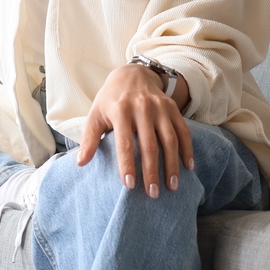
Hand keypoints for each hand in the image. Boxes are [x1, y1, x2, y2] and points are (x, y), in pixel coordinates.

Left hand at [77, 64, 193, 197]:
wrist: (132, 75)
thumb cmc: (110, 100)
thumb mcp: (95, 115)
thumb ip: (89, 139)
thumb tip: (81, 163)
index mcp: (120, 110)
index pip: (125, 142)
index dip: (127, 164)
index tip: (129, 185)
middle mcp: (142, 108)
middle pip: (149, 145)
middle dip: (152, 171)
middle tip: (153, 194)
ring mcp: (160, 107)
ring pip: (170, 139)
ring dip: (172, 164)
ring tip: (172, 186)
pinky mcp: (172, 108)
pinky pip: (183, 131)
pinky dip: (187, 149)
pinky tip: (188, 167)